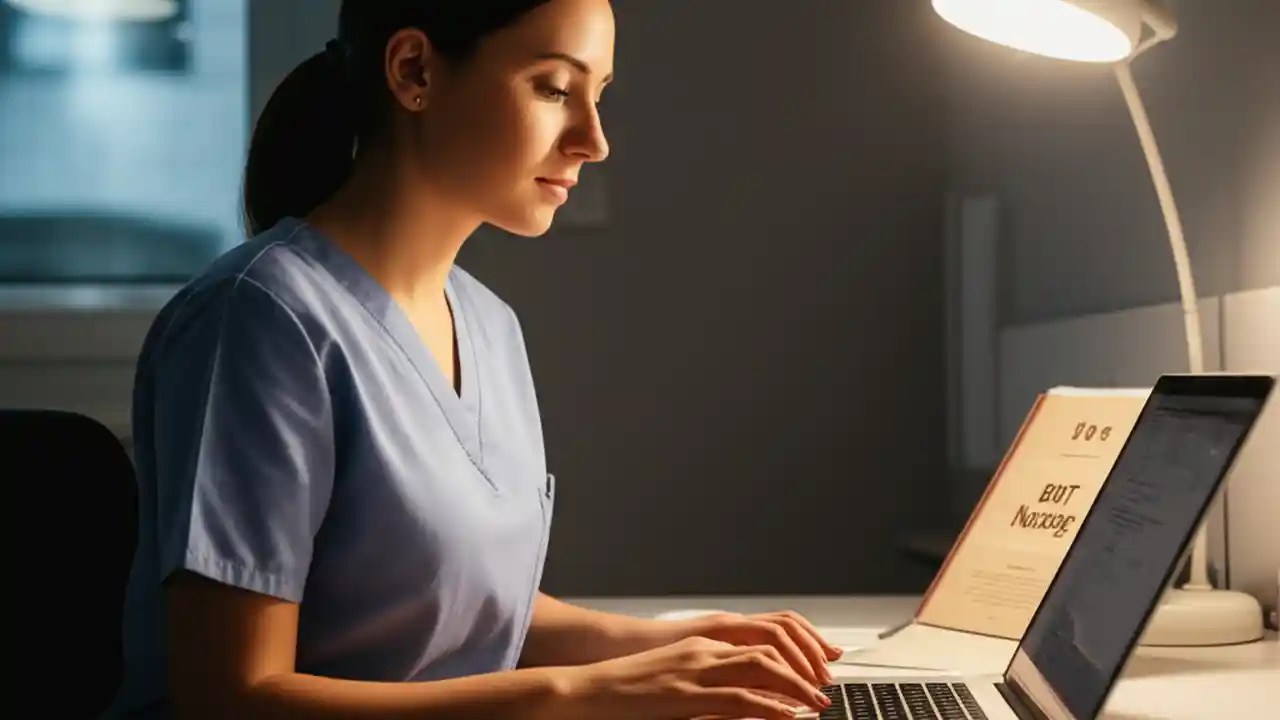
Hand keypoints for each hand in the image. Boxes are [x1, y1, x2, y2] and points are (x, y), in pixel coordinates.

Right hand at [559, 635, 831, 719]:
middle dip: (803, 664)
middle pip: (768, 647)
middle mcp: (703, 651)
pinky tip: (786, 715)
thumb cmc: (627, 689)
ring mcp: (694, 671)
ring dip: (794, 685)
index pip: (760, 637)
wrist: (587, 690)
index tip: (817, 666)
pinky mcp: (685, 695)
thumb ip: (708, 682)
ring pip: (759, 668)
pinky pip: (736, 698)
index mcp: (702, 645)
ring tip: (816, 702)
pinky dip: (767, 705)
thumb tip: (743, 699)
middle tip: (824, 685)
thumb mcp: (675, 679)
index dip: (795, 649)